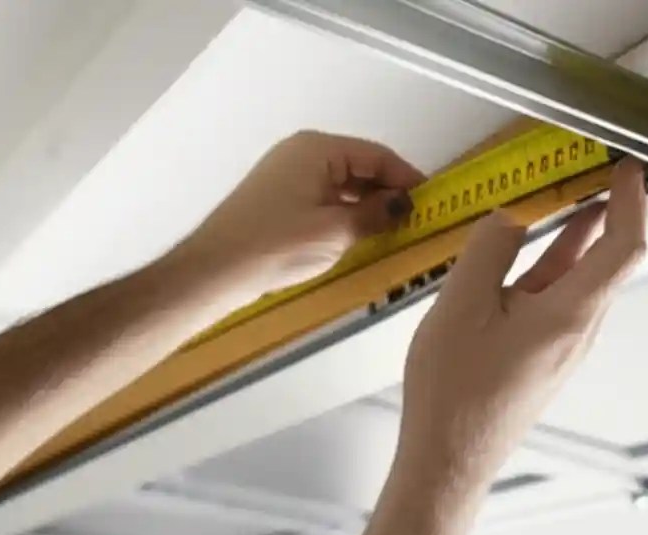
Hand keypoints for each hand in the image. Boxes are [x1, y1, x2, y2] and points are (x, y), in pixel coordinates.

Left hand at [171, 130, 424, 300]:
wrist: (215, 270)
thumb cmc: (278, 245)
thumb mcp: (335, 232)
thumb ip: (374, 214)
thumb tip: (402, 203)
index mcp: (318, 149)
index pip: (377, 154)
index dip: (407, 177)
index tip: (432, 202)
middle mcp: (303, 152)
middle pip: (359, 165)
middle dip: (387, 191)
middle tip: (415, 221)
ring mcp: (287, 174)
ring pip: (342, 183)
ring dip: (367, 204)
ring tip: (391, 231)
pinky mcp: (278, 197)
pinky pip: (324, 196)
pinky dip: (345, 212)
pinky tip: (358, 235)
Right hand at [398, 160, 647, 480]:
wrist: (449, 458)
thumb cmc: (455, 393)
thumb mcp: (461, 304)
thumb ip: (490, 248)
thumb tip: (511, 218)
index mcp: (570, 313)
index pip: (625, 246)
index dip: (633, 202)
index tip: (629, 170)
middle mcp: (579, 331)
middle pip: (610, 261)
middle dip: (609, 212)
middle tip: (595, 172)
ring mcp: (563, 347)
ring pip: (583, 280)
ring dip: (580, 237)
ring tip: (567, 198)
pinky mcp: (544, 357)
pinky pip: (561, 299)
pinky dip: (556, 265)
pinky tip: (532, 251)